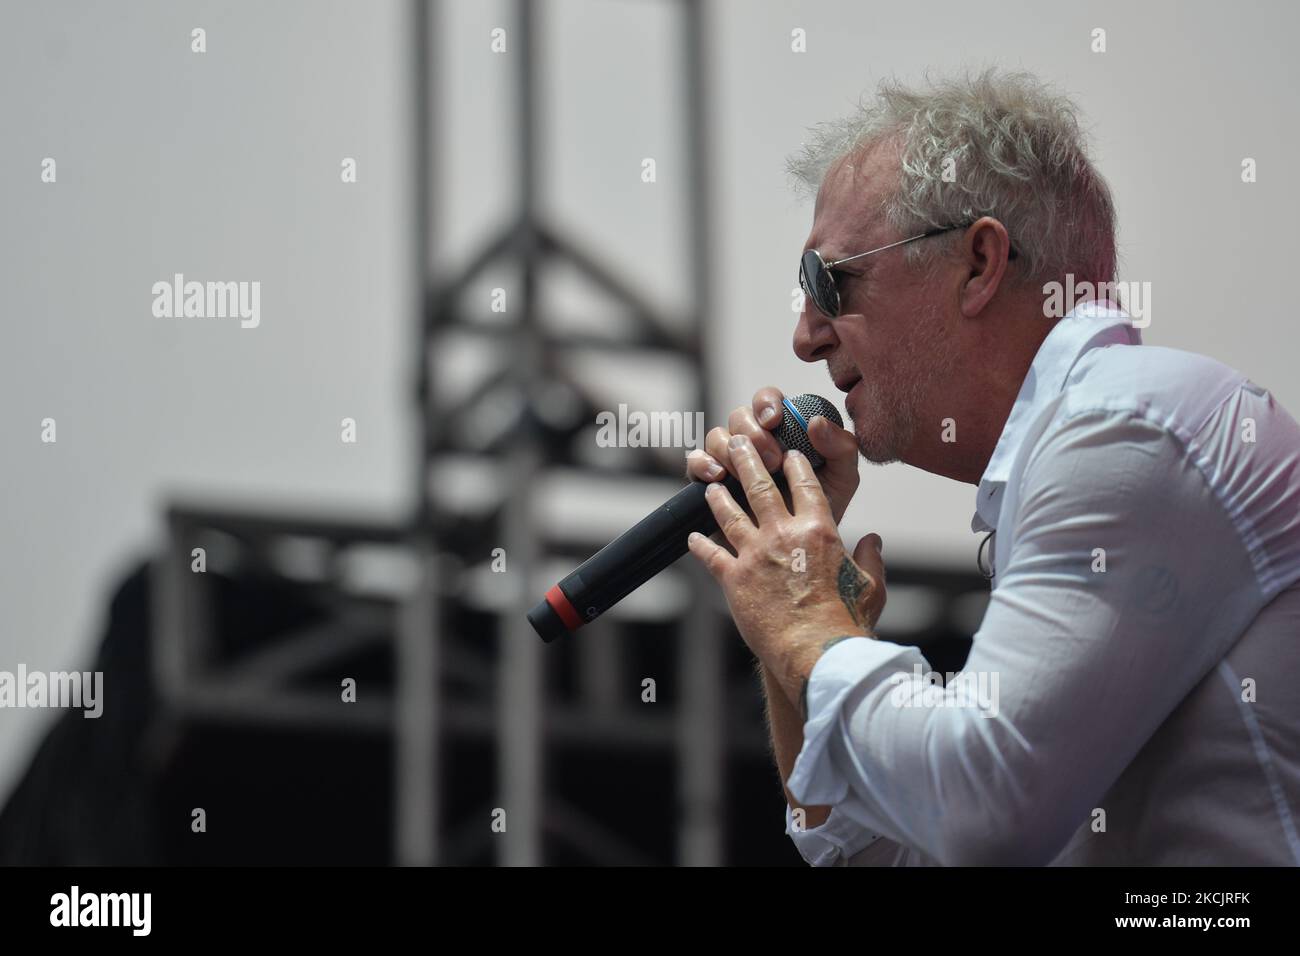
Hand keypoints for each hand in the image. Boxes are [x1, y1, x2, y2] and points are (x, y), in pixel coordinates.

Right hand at [684, 386, 861, 524]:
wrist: (799, 555)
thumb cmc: (820, 512)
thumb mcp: (841, 480)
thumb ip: (841, 448)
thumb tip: (816, 423)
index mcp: (782, 430)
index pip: (767, 400)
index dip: (767, 403)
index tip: (775, 420)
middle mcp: (753, 440)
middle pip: (738, 416)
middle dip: (753, 434)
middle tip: (772, 460)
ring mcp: (730, 460)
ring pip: (716, 436)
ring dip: (729, 450)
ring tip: (744, 473)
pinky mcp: (709, 481)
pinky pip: (695, 461)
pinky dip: (703, 464)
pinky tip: (717, 477)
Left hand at [686, 434, 886, 705]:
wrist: (816, 653)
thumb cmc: (846, 622)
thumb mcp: (872, 586)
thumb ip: (871, 558)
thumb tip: (873, 541)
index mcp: (820, 531)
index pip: (806, 485)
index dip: (797, 465)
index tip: (789, 454)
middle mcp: (784, 535)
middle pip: (760, 487)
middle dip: (747, 461)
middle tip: (737, 442)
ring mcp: (755, 555)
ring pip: (730, 515)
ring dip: (719, 497)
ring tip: (711, 483)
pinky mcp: (734, 579)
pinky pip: (711, 555)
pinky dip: (699, 544)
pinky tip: (692, 536)